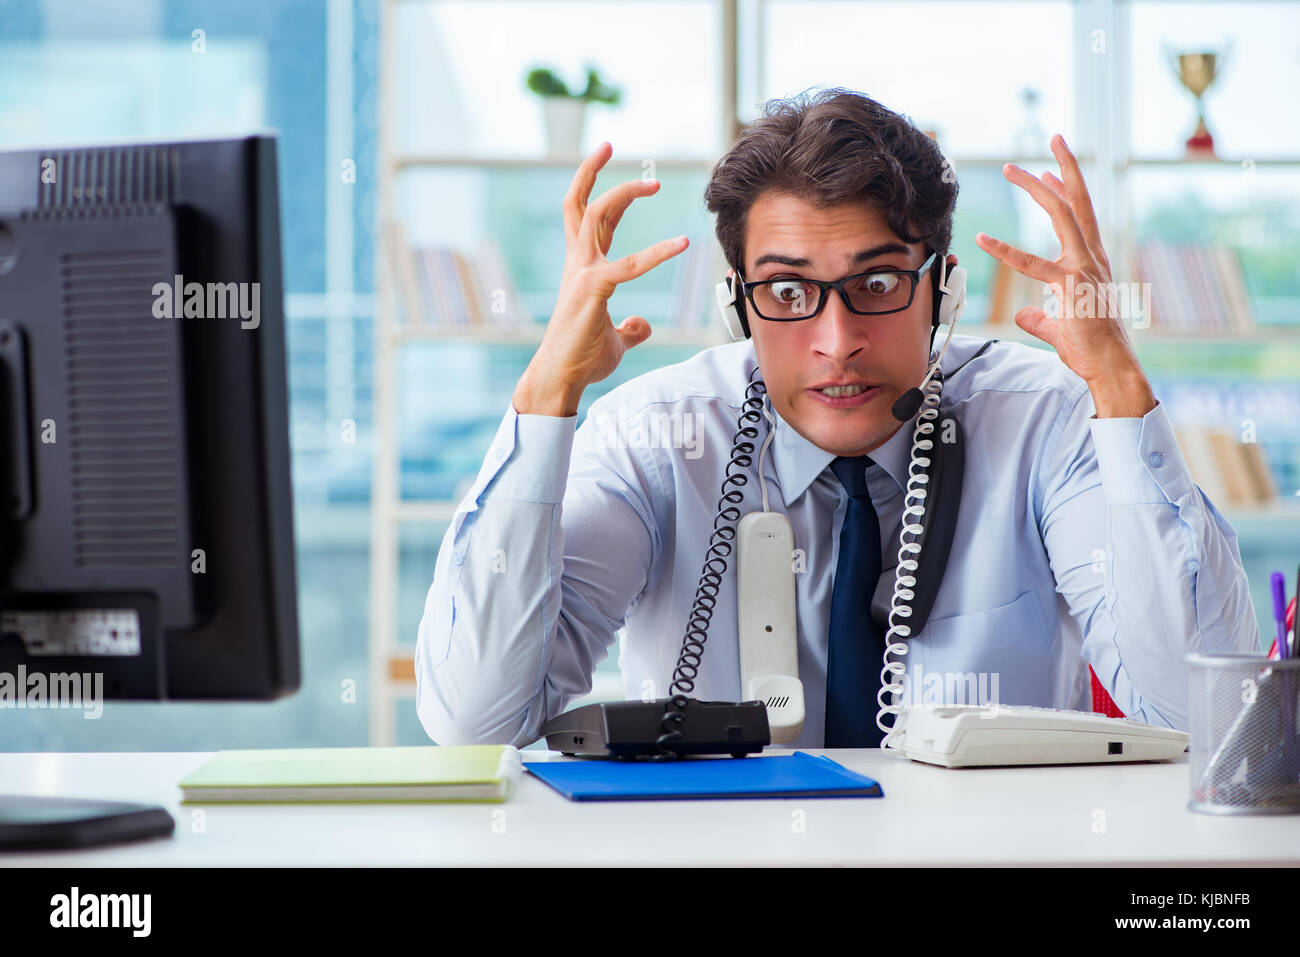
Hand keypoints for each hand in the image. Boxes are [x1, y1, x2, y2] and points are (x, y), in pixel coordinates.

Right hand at [514, 142, 688, 416]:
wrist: (560, 379)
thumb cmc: (581, 360)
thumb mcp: (614, 339)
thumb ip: (629, 327)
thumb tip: (641, 323)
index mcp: (581, 268)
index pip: (587, 217)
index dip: (599, 186)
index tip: (610, 161)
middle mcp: (578, 263)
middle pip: (582, 204)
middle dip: (594, 171)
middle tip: (612, 144)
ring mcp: (582, 273)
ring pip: (597, 215)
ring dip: (624, 193)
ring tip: (653, 183)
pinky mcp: (593, 290)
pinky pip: (628, 265)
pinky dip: (657, 252)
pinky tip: (682, 244)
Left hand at [975, 135, 1153, 414]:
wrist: (1110, 367)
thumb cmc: (1090, 349)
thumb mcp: (1059, 326)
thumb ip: (1040, 316)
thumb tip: (1025, 314)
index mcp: (1092, 262)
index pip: (1080, 216)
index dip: (1066, 189)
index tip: (1050, 169)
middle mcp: (1092, 257)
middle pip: (1078, 200)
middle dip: (1064, 166)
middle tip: (1052, 137)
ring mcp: (1083, 268)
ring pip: (1062, 214)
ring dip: (1036, 187)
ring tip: (1013, 167)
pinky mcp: (1071, 287)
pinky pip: (1033, 264)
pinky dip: (1005, 251)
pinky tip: (982, 238)